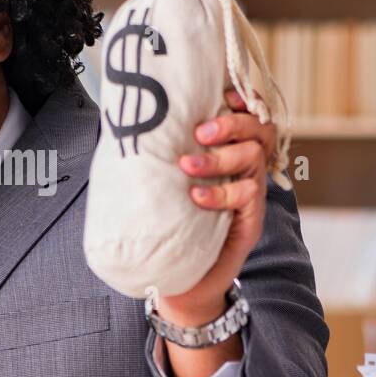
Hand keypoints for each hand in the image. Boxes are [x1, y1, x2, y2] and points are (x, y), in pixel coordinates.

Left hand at [154, 89, 274, 376]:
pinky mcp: (249, 222)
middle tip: (200, 131)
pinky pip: (249, 194)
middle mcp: (244, 171)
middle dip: (231, 123)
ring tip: (186, 166)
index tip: (220, 94)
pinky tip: (197, 197)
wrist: (181, 282)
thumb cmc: (169, 228)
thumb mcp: (162, 186)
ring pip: (254, 157)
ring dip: (220, 156)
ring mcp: (250, 196)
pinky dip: (222, 191)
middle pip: (257, 129)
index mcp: (226, 154)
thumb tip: (117, 124)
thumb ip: (154, 157)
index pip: (246, 116)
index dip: (239, 101)